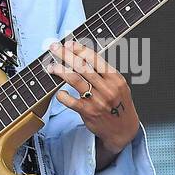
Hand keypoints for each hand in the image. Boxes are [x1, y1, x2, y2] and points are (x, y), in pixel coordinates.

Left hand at [45, 39, 139, 154]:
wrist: (123, 130)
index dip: (80, 49)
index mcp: (115, 79)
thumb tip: (84, 56)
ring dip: (60, 71)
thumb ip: (104, 73)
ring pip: (75, 80)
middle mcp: (106, 88)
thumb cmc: (119, 104)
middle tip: (54, 48)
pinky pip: (70, 101)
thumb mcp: (119, 86)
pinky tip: (59, 92)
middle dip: (66, 55)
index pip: (95, 59)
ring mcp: (97, 100)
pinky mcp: (88, 112)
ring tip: (51, 66)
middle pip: (82, 66)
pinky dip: (62, 95)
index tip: (69, 44)